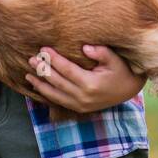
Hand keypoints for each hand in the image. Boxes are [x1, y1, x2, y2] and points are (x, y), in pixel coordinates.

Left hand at [24, 45, 146, 113]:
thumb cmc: (121, 70)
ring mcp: (80, 105)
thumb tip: (85, 48)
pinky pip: (59, 102)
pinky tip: (38, 87)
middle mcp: (83, 97)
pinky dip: (47, 95)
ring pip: (54, 95)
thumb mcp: (115, 59)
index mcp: (90, 84)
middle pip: (57, 82)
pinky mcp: (79, 109)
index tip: (43, 49)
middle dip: (43, 70)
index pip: (67, 70)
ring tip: (28, 75)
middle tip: (31, 59)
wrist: (129, 89)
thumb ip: (101, 52)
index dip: (54, 59)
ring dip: (40, 84)